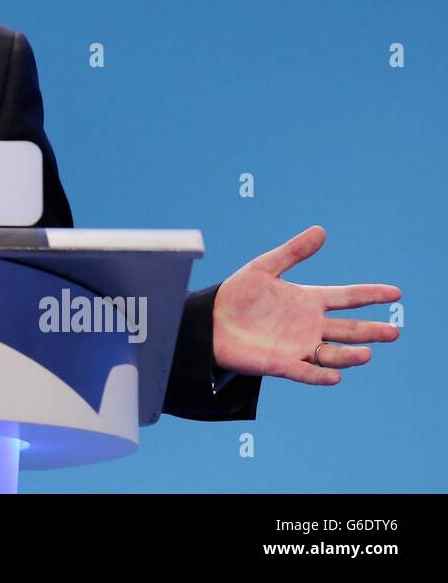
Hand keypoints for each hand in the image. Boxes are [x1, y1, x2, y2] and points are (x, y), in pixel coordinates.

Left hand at [212, 225, 399, 384]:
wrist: (210, 320)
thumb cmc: (237, 294)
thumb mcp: (263, 268)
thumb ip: (292, 252)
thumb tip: (321, 231)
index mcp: (309, 301)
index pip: (347, 297)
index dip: (370, 294)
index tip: (395, 292)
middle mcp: (310, 325)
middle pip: (348, 329)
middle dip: (371, 331)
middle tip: (394, 331)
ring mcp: (298, 346)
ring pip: (332, 353)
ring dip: (350, 355)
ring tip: (366, 353)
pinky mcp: (281, 364)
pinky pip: (305, 371)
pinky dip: (319, 375)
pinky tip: (334, 376)